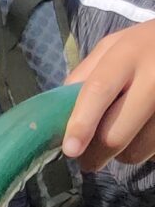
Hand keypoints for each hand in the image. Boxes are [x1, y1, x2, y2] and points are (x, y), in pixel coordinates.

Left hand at [65, 23, 154, 169]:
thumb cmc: (145, 46)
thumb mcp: (114, 46)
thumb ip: (85, 75)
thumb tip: (60, 113)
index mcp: (128, 53)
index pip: (99, 91)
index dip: (82, 124)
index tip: (71, 149)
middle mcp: (153, 76)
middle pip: (115, 134)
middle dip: (95, 154)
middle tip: (87, 160)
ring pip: (136, 150)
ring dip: (122, 153)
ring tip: (123, 133)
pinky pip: (154, 152)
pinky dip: (144, 149)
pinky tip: (145, 130)